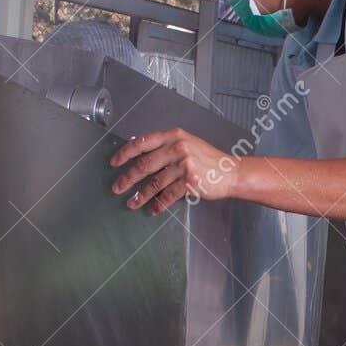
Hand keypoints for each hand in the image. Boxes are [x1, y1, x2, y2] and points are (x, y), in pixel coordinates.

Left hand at [110, 129, 240, 214]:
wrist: (231, 172)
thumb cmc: (209, 160)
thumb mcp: (188, 144)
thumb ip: (167, 147)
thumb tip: (141, 157)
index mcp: (174, 136)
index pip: (142, 142)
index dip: (125, 153)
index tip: (114, 162)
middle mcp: (178, 148)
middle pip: (144, 164)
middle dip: (127, 178)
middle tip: (117, 187)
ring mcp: (184, 165)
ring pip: (154, 182)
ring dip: (140, 195)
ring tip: (132, 202)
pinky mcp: (190, 182)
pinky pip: (168, 195)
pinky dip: (159, 204)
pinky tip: (153, 209)